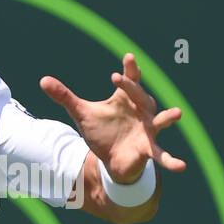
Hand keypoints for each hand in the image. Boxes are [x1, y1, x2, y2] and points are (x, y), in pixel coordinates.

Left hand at [40, 53, 186, 182]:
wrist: (110, 159)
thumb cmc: (102, 131)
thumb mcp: (82, 113)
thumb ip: (65, 96)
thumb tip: (43, 80)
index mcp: (126, 100)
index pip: (129, 81)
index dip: (129, 70)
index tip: (127, 57)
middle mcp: (141, 111)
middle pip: (140, 96)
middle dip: (132, 88)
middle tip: (120, 79)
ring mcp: (148, 130)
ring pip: (160, 121)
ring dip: (168, 118)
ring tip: (176, 114)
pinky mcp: (148, 149)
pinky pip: (162, 155)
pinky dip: (171, 160)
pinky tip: (181, 167)